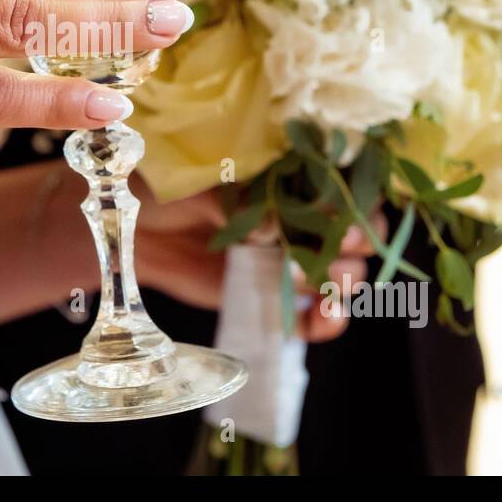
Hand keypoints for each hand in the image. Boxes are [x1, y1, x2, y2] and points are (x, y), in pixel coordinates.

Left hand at [135, 178, 372, 341]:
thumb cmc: (171, 194)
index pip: (347, 186)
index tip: (341, 216)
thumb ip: (239, 206)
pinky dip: (327, 321)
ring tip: (302, 281)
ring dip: (340, 281)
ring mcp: (295, 260)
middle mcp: (305, 220)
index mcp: (293, 180)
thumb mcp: (202, 189)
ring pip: (347, 274)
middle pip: (362, 232)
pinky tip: (320, 317)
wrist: (139, 236)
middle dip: (359, 242)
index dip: (356, 202)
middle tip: (335, 247)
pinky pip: (316, 315)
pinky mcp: (278, 297)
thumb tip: (273, 227)